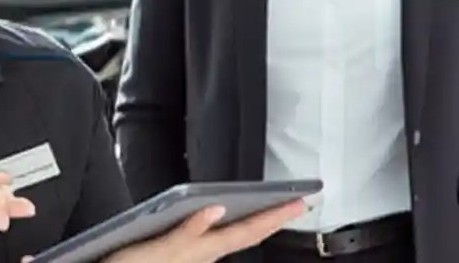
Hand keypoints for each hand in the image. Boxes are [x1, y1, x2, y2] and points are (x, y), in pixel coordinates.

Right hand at [101, 200, 304, 262]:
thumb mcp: (158, 249)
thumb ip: (187, 230)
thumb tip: (216, 209)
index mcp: (202, 251)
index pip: (248, 231)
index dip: (275, 216)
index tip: (300, 202)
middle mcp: (203, 254)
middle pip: (247, 235)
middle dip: (274, 219)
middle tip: (299, 203)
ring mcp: (194, 256)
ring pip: (234, 238)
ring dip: (257, 223)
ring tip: (275, 211)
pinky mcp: (181, 254)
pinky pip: (218, 239)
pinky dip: (233, 228)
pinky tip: (231, 221)